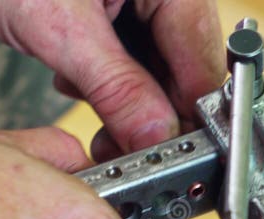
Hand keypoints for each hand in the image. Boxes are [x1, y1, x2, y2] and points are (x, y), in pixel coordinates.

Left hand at [0, 0, 224, 159]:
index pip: (202, 60)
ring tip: (99, 125)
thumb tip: (156, 136)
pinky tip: (77, 84)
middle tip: (126, 153)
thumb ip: (115, 86)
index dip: (191, 116)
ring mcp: (141, 4)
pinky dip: (107, 87)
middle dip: (155, 116)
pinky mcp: (114, 18)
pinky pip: (129, 64)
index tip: (171, 158)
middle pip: (184, 71)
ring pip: (156, 73)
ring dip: (129, 107)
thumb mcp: (61, 28)